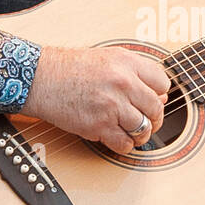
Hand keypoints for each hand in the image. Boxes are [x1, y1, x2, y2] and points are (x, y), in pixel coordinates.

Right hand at [24, 45, 170, 154]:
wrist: (42, 78)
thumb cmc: (72, 68)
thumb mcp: (109, 59)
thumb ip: (136, 73)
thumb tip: (162, 96)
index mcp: (127, 63)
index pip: (163, 82)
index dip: (160, 93)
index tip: (153, 99)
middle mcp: (123, 83)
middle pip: (156, 108)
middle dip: (154, 118)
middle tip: (146, 120)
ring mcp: (111, 105)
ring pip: (143, 128)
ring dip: (141, 134)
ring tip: (132, 131)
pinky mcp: (99, 125)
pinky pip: (125, 143)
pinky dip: (125, 146)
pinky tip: (119, 138)